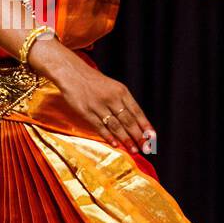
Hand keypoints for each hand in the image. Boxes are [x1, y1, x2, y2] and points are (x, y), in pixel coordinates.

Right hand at [30, 44, 157, 154]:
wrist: (72, 73)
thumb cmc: (94, 81)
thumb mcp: (113, 86)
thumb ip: (123, 101)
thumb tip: (135, 121)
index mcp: (121, 91)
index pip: (137, 111)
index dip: (145, 125)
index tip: (152, 137)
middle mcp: (112, 98)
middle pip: (128, 120)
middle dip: (138, 136)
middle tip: (145, 148)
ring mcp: (99, 105)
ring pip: (116, 126)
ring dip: (126, 139)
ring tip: (133, 149)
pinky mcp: (86, 112)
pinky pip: (100, 127)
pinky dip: (109, 137)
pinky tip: (115, 145)